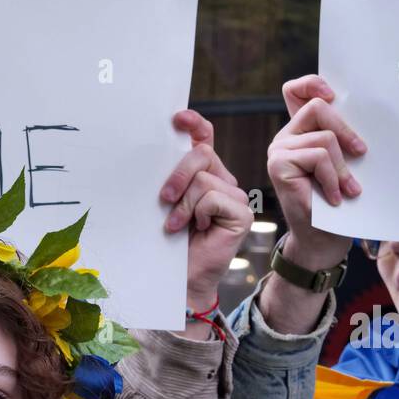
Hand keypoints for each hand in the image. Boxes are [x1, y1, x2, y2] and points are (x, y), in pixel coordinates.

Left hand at [160, 110, 253, 315]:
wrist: (180, 279)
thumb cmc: (170, 244)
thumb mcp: (166, 205)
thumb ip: (169, 179)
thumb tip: (157, 153)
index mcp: (204, 174)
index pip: (205, 139)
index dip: (194, 124)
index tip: (176, 118)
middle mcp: (223, 181)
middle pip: (202, 155)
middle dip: (177, 175)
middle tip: (163, 199)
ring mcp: (235, 196)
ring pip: (204, 180)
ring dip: (183, 204)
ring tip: (176, 225)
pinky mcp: (242, 214)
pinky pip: (214, 198)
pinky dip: (197, 213)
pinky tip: (196, 229)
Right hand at [266, 75, 364, 270]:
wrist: (322, 239)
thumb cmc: (337, 202)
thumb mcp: (343, 161)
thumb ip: (341, 136)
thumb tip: (366, 111)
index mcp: (299, 131)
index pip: (296, 90)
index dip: (313, 84)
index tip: (334, 96)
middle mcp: (285, 138)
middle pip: (318, 107)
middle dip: (346, 131)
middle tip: (361, 154)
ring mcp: (278, 151)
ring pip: (324, 138)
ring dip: (342, 167)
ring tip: (347, 189)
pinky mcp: (279, 166)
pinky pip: (318, 156)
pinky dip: (332, 178)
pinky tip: (335, 197)